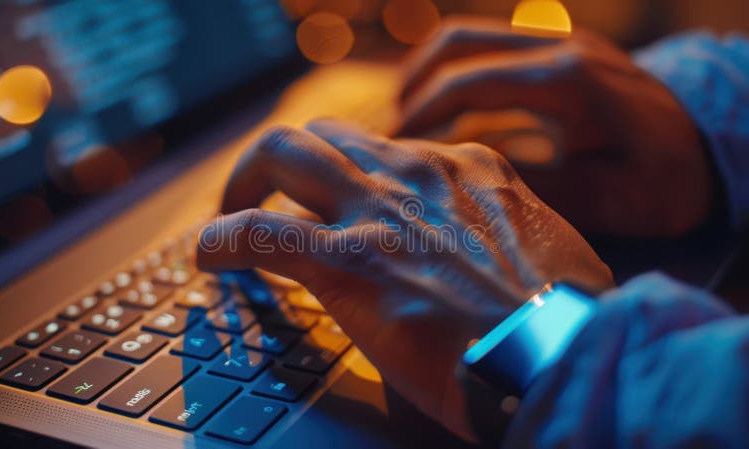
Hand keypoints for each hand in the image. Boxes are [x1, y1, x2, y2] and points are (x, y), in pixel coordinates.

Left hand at [197, 119, 612, 438]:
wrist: (556, 351)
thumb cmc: (560, 313)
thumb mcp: (543, 243)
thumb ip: (503, 227)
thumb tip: (486, 245)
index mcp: (464, 168)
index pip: (386, 146)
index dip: (351, 171)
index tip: (336, 198)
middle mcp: (414, 173)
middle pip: (325, 132)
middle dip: (286, 158)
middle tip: (265, 191)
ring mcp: (376, 211)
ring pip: (284, 152)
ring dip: (245, 180)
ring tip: (227, 213)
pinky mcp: (346, 260)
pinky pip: (259, 232)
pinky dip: (222, 238)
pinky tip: (208, 255)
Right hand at [399, 17, 712, 236]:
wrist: (712, 144)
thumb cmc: (666, 179)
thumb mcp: (609, 201)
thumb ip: (538, 194)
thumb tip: (466, 190)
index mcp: (568, 83)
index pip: (470, 83)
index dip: (422, 114)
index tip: (393, 148)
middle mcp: (558, 48)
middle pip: (459, 44)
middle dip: (413, 87)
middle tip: (388, 133)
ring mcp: (560, 41)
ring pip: (470, 35)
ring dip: (428, 71)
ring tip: (404, 117)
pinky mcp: (559, 49)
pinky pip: (491, 45)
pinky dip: (456, 70)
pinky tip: (443, 107)